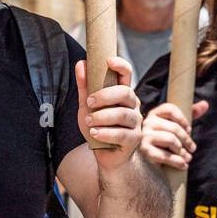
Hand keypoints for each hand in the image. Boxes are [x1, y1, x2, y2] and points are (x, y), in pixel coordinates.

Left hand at [75, 57, 143, 171]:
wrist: (106, 157)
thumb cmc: (98, 128)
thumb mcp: (87, 106)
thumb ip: (84, 87)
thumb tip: (81, 63)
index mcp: (123, 94)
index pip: (127, 74)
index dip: (120, 65)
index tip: (108, 60)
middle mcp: (133, 105)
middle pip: (125, 92)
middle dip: (105, 95)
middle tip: (89, 102)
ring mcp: (136, 122)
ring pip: (122, 114)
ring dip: (101, 117)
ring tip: (88, 122)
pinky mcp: (134, 139)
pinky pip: (121, 134)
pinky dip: (104, 133)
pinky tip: (94, 133)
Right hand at [139, 100, 209, 168]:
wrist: (149, 161)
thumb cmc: (165, 141)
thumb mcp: (177, 126)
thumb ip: (190, 114)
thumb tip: (205, 104)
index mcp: (154, 114)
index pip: (170, 109)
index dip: (183, 119)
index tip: (189, 130)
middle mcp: (147, 123)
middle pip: (174, 127)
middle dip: (187, 140)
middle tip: (192, 148)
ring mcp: (145, 137)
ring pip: (171, 140)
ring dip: (183, 151)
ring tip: (187, 157)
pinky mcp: (145, 151)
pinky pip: (165, 155)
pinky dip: (177, 162)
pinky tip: (183, 165)